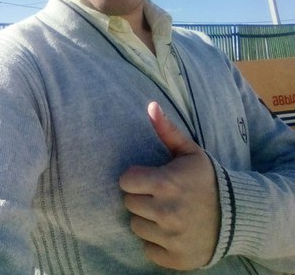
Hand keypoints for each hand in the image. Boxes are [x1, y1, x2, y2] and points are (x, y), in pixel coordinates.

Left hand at [119, 102, 219, 269]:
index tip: (147, 178)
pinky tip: (170, 231)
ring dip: (146, 219)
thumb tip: (150, 106)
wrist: (237, 215)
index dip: (135, 177)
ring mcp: (170, 237)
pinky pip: (148, 248)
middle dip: (140, 197)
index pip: (126, 181)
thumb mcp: (189, 152)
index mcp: (165, 183)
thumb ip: (167, 130)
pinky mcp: (174, 258)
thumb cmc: (208, 179)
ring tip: (164, 212)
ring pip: (136, 226)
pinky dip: (156, 241)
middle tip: (158, 195)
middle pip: (129, 203)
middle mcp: (165, 212)